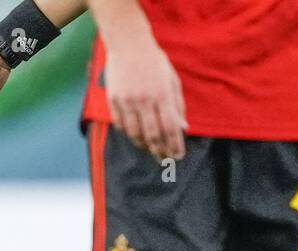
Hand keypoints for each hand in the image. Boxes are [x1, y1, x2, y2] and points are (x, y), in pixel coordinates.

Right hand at [103, 32, 186, 159]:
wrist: (128, 43)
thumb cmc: (154, 62)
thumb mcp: (172, 80)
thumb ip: (178, 105)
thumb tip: (183, 129)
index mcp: (162, 94)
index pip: (171, 128)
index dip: (175, 146)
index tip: (178, 156)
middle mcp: (144, 99)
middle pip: (153, 135)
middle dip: (160, 151)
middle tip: (164, 160)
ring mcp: (127, 100)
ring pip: (136, 134)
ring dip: (144, 146)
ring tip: (150, 151)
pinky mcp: (114, 99)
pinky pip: (121, 125)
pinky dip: (129, 134)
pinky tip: (136, 138)